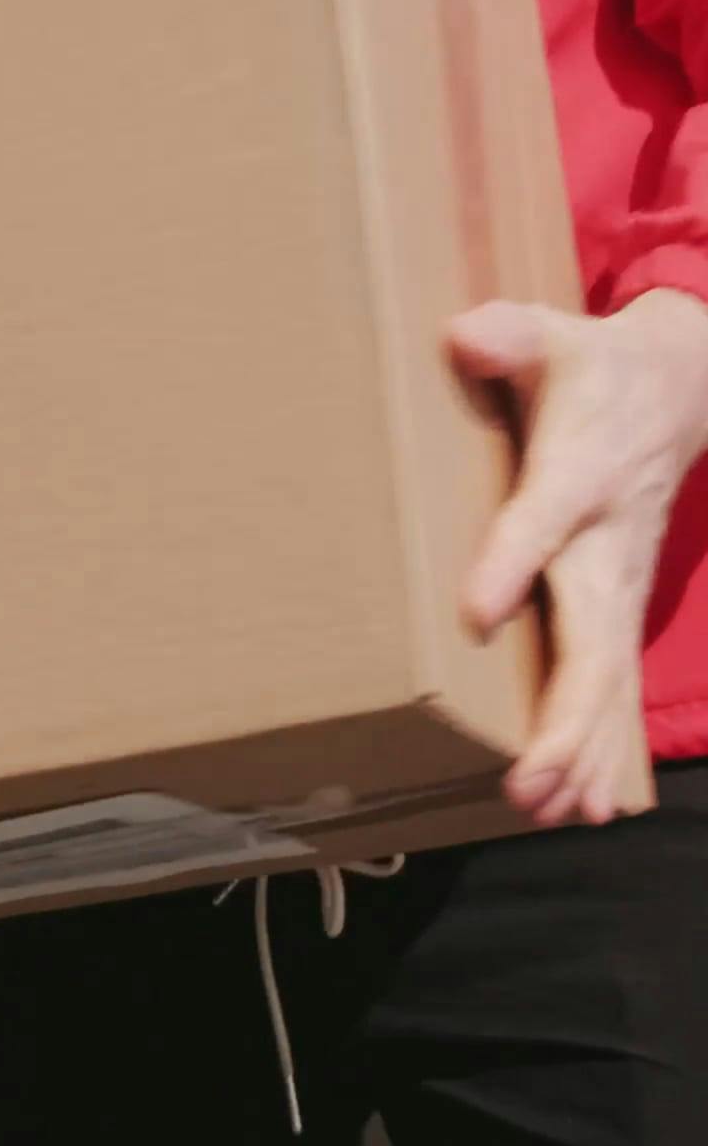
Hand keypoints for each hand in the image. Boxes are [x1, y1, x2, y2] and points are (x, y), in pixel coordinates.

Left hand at [449, 291, 707, 825]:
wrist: (680, 389)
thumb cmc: (594, 368)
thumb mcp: (553, 336)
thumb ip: (508, 337)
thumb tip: (464, 337)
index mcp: (578, 475)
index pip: (542, 520)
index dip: (511, 561)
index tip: (478, 613)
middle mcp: (605, 543)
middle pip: (595, 639)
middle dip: (565, 715)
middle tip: (527, 779)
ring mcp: (620, 583)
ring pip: (609, 680)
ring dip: (579, 750)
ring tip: (546, 809)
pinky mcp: (618, 605)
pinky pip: (612, 686)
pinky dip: (597, 746)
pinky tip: (577, 804)